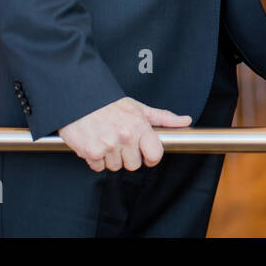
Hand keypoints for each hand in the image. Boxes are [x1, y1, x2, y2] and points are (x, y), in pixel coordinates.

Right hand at [58, 97, 191, 171]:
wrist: (79, 98)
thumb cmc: (109, 104)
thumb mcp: (139, 107)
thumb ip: (163, 117)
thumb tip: (186, 120)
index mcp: (140, 126)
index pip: (155, 155)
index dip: (151, 157)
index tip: (145, 155)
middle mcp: (125, 136)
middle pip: (134, 165)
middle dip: (127, 156)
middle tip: (119, 142)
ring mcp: (108, 145)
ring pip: (115, 167)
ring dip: (110, 158)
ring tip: (105, 140)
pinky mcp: (91, 152)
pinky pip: (97, 167)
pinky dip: (94, 159)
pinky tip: (94, 143)